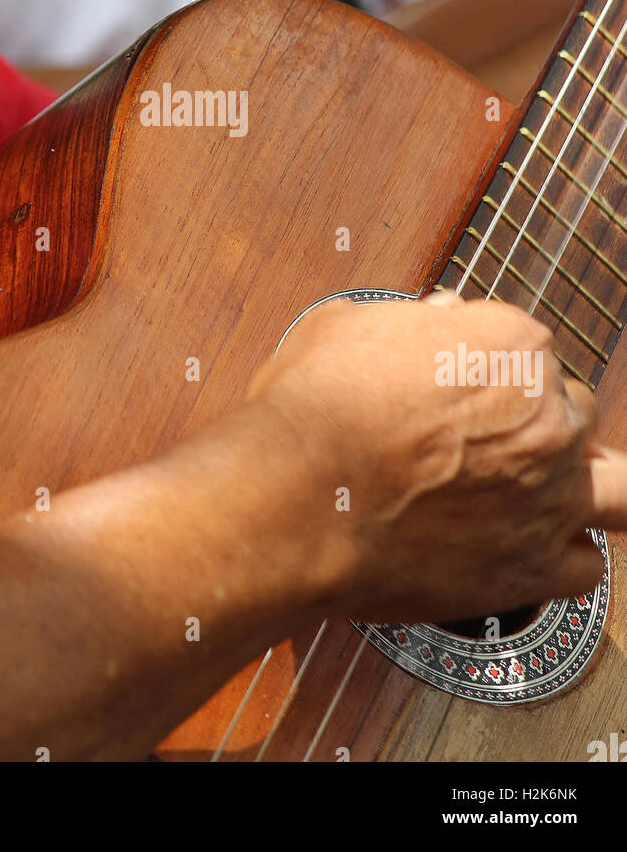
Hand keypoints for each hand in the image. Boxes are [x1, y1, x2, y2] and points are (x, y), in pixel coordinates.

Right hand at [246, 292, 626, 620]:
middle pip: (570, 408)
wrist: (294, 502)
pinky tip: (529, 544)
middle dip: (530, 419)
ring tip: (548, 489)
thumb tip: (433, 320)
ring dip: (586, 483)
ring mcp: (548, 496)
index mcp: (513, 345)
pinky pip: (583, 564)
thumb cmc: (312, 411)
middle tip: (480, 437)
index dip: (485, 364)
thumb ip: (409, 322)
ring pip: (617, 486)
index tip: (452, 382)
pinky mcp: (530, 568)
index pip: (528, 347)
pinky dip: (562, 554)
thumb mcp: (350, 326)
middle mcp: (546, 418)